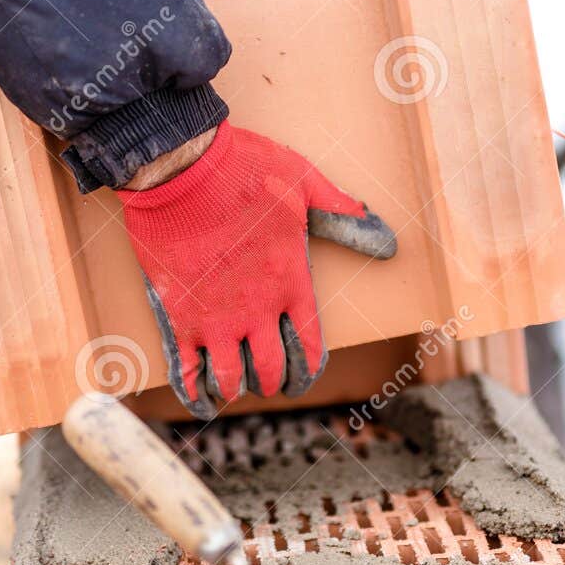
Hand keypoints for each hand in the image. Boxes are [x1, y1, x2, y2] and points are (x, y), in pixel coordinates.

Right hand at [115, 122, 396, 418]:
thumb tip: (387, 238)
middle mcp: (257, 310)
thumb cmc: (246, 169)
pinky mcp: (178, 317)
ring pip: (231, 377)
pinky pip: (187, 371)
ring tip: (235, 386)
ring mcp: (216, 318)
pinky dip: (194, 391)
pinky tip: (200, 397)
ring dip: (236, 387)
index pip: (310, 345)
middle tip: (270, 383)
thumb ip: (342, 214)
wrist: (183, 167)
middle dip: (273, 381)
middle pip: (271, 368)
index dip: (308, 368)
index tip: (304, 375)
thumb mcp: (305, 183)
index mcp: (291, 281)